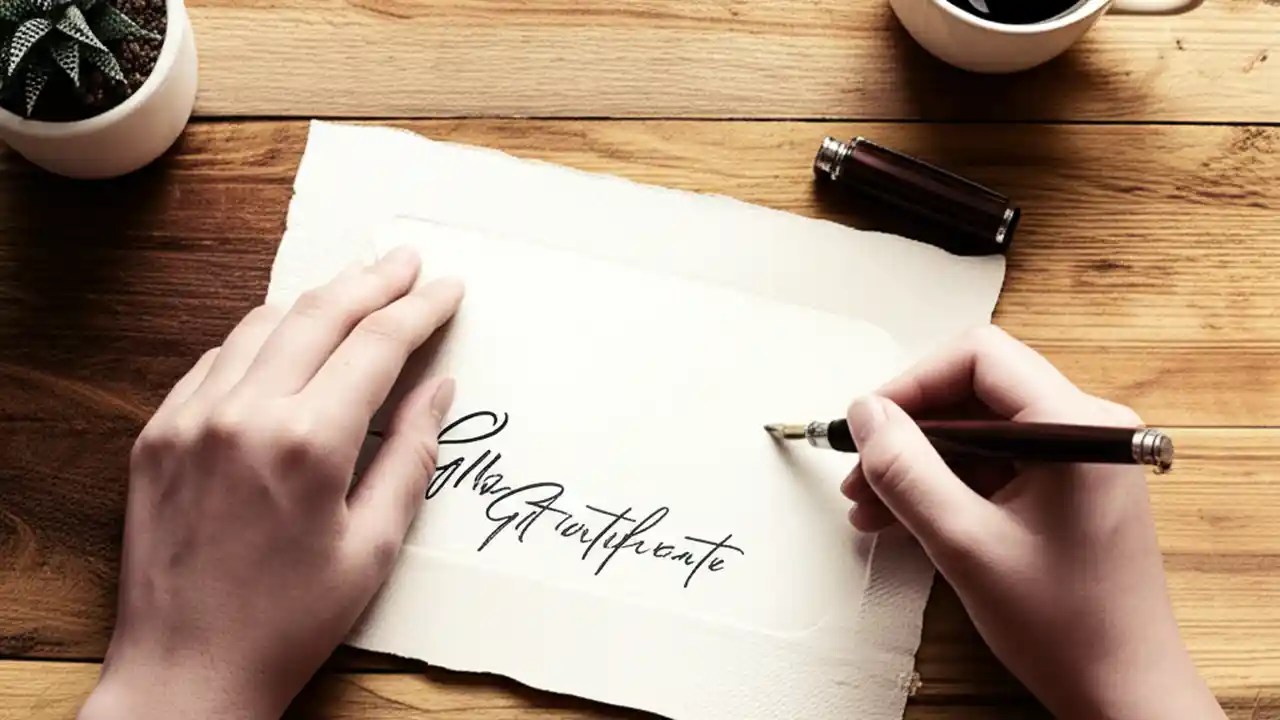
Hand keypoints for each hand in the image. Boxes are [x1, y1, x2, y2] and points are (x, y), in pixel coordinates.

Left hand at [79, 247, 462, 719]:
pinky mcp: (157, 434)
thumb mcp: (374, 547)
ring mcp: (191, 419)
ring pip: (261, 324)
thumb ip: (410, 456)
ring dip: (314, 300)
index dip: (419, 309)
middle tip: (407, 260)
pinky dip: (259, 338)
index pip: (376, 344)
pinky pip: (215, 360)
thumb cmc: (288, 622)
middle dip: (373, 280)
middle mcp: (243, 415)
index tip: (447, 289)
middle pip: (319, 314)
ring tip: (354, 287)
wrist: (186, 671)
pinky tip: (285, 339)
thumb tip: (437, 389)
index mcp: (307, 444)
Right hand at [841, 325, 1224, 719]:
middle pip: (976, 391)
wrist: (1123, 692)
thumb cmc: (1067, 626)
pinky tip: (902, 517)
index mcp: (1076, 427)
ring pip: (979, 430)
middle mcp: (1085, 428)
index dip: (912, 383)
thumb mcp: (965, 543)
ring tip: (869, 503)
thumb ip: (907, 471)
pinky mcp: (1068, 487)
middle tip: (859, 468)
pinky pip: (995, 463)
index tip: (868, 424)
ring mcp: (1079, 458)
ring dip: (920, 461)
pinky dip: (946, 484)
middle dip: (909, 429)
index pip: (980, 358)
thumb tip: (867, 413)